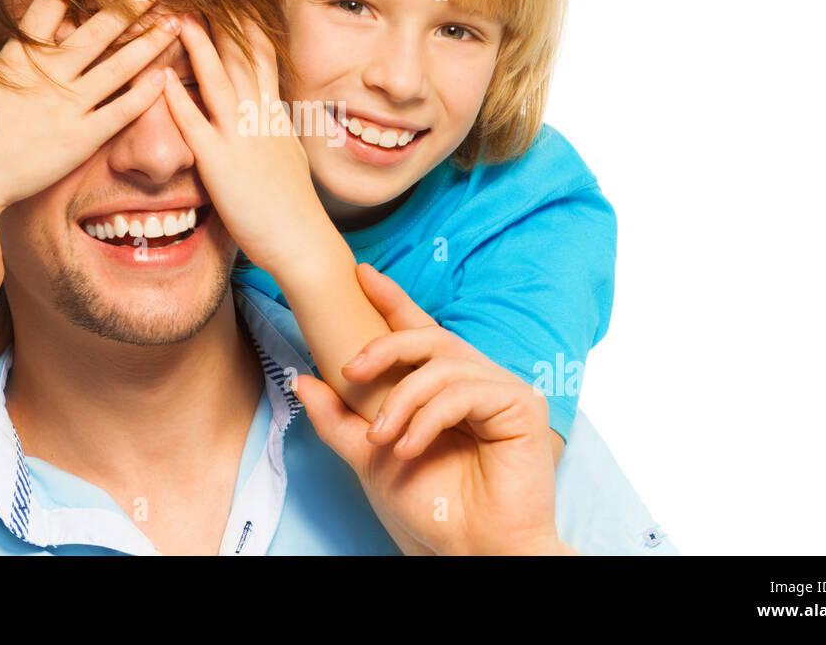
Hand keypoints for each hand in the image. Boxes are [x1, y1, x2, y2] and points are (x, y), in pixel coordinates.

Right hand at [0, 0, 180, 211]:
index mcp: (18, 55)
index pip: (49, 6)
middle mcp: (48, 75)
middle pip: (97, 29)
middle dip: (128, 3)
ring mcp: (68, 106)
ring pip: (119, 66)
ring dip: (149, 41)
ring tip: (174, 22)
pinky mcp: (82, 138)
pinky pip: (122, 111)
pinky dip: (145, 93)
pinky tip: (166, 76)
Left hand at [160, 13, 329, 275]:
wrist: (303, 242)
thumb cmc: (293, 209)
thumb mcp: (287, 157)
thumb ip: (272, 131)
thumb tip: (267, 115)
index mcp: (274, 115)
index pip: (262, 58)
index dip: (246, 25)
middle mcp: (260, 119)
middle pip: (242, 58)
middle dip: (224, 21)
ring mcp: (242, 140)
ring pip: (220, 83)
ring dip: (200, 48)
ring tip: (181, 17)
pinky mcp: (222, 166)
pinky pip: (197, 127)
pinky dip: (179, 101)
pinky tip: (162, 80)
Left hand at [293, 263, 573, 554]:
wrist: (470, 551)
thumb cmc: (432, 508)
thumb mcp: (370, 457)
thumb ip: (339, 418)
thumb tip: (302, 378)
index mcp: (446, 388)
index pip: (419, 333)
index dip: (393, 301)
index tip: (361, 275)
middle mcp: (477, 381)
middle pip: (429, 338)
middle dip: (384, 348)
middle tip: (350, 372)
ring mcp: (503, 390)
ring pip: (442, 366)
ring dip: (402, 400)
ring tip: (383, 439)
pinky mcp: (522, 406)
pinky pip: (465, 390)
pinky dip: (429, 417)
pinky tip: (409, 446)